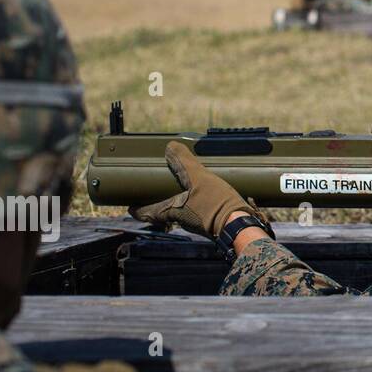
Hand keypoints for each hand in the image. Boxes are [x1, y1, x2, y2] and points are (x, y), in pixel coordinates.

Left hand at [130, 142, 263, 239]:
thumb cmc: (215, 204)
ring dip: (178, 203)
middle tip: (155, 193)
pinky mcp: (211, 222)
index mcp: (172, 211)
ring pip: (181, 212)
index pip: (147, 214)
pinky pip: (198, 211)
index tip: (131, 206)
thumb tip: (169, 147)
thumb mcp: (199, 178)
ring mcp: (197, 222)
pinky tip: (205, 194)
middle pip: (163, 213)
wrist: (240, 224)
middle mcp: (182, 220)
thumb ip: (184, 163)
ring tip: (182, 189)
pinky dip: (195, 203)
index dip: (138, 210)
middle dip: (158, 204)